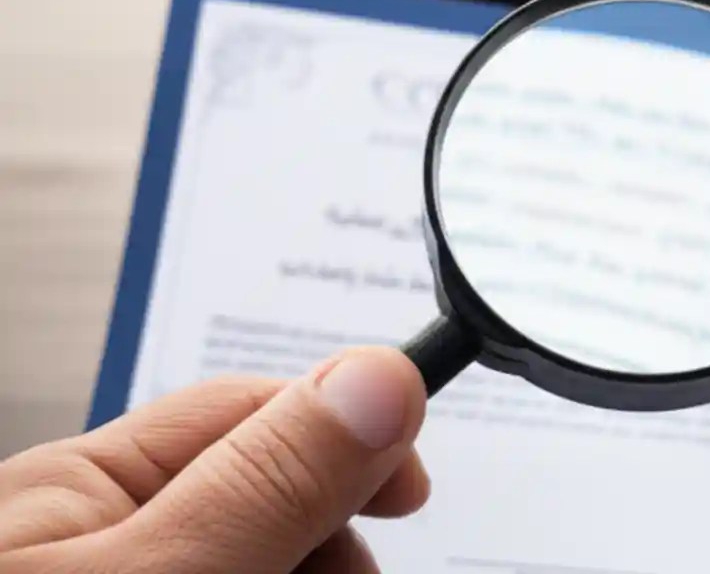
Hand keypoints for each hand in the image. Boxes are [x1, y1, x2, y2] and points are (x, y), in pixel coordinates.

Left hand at [0, 347, 427, 572]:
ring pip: (265, 553)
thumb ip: (266, 484)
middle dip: (331, 535)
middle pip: (266, 494)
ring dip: (317, 572)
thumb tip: (381, 376)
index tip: (411, 490)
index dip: (349, 432)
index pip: (248, 410)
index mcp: (76, 488)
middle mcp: (93, 538)